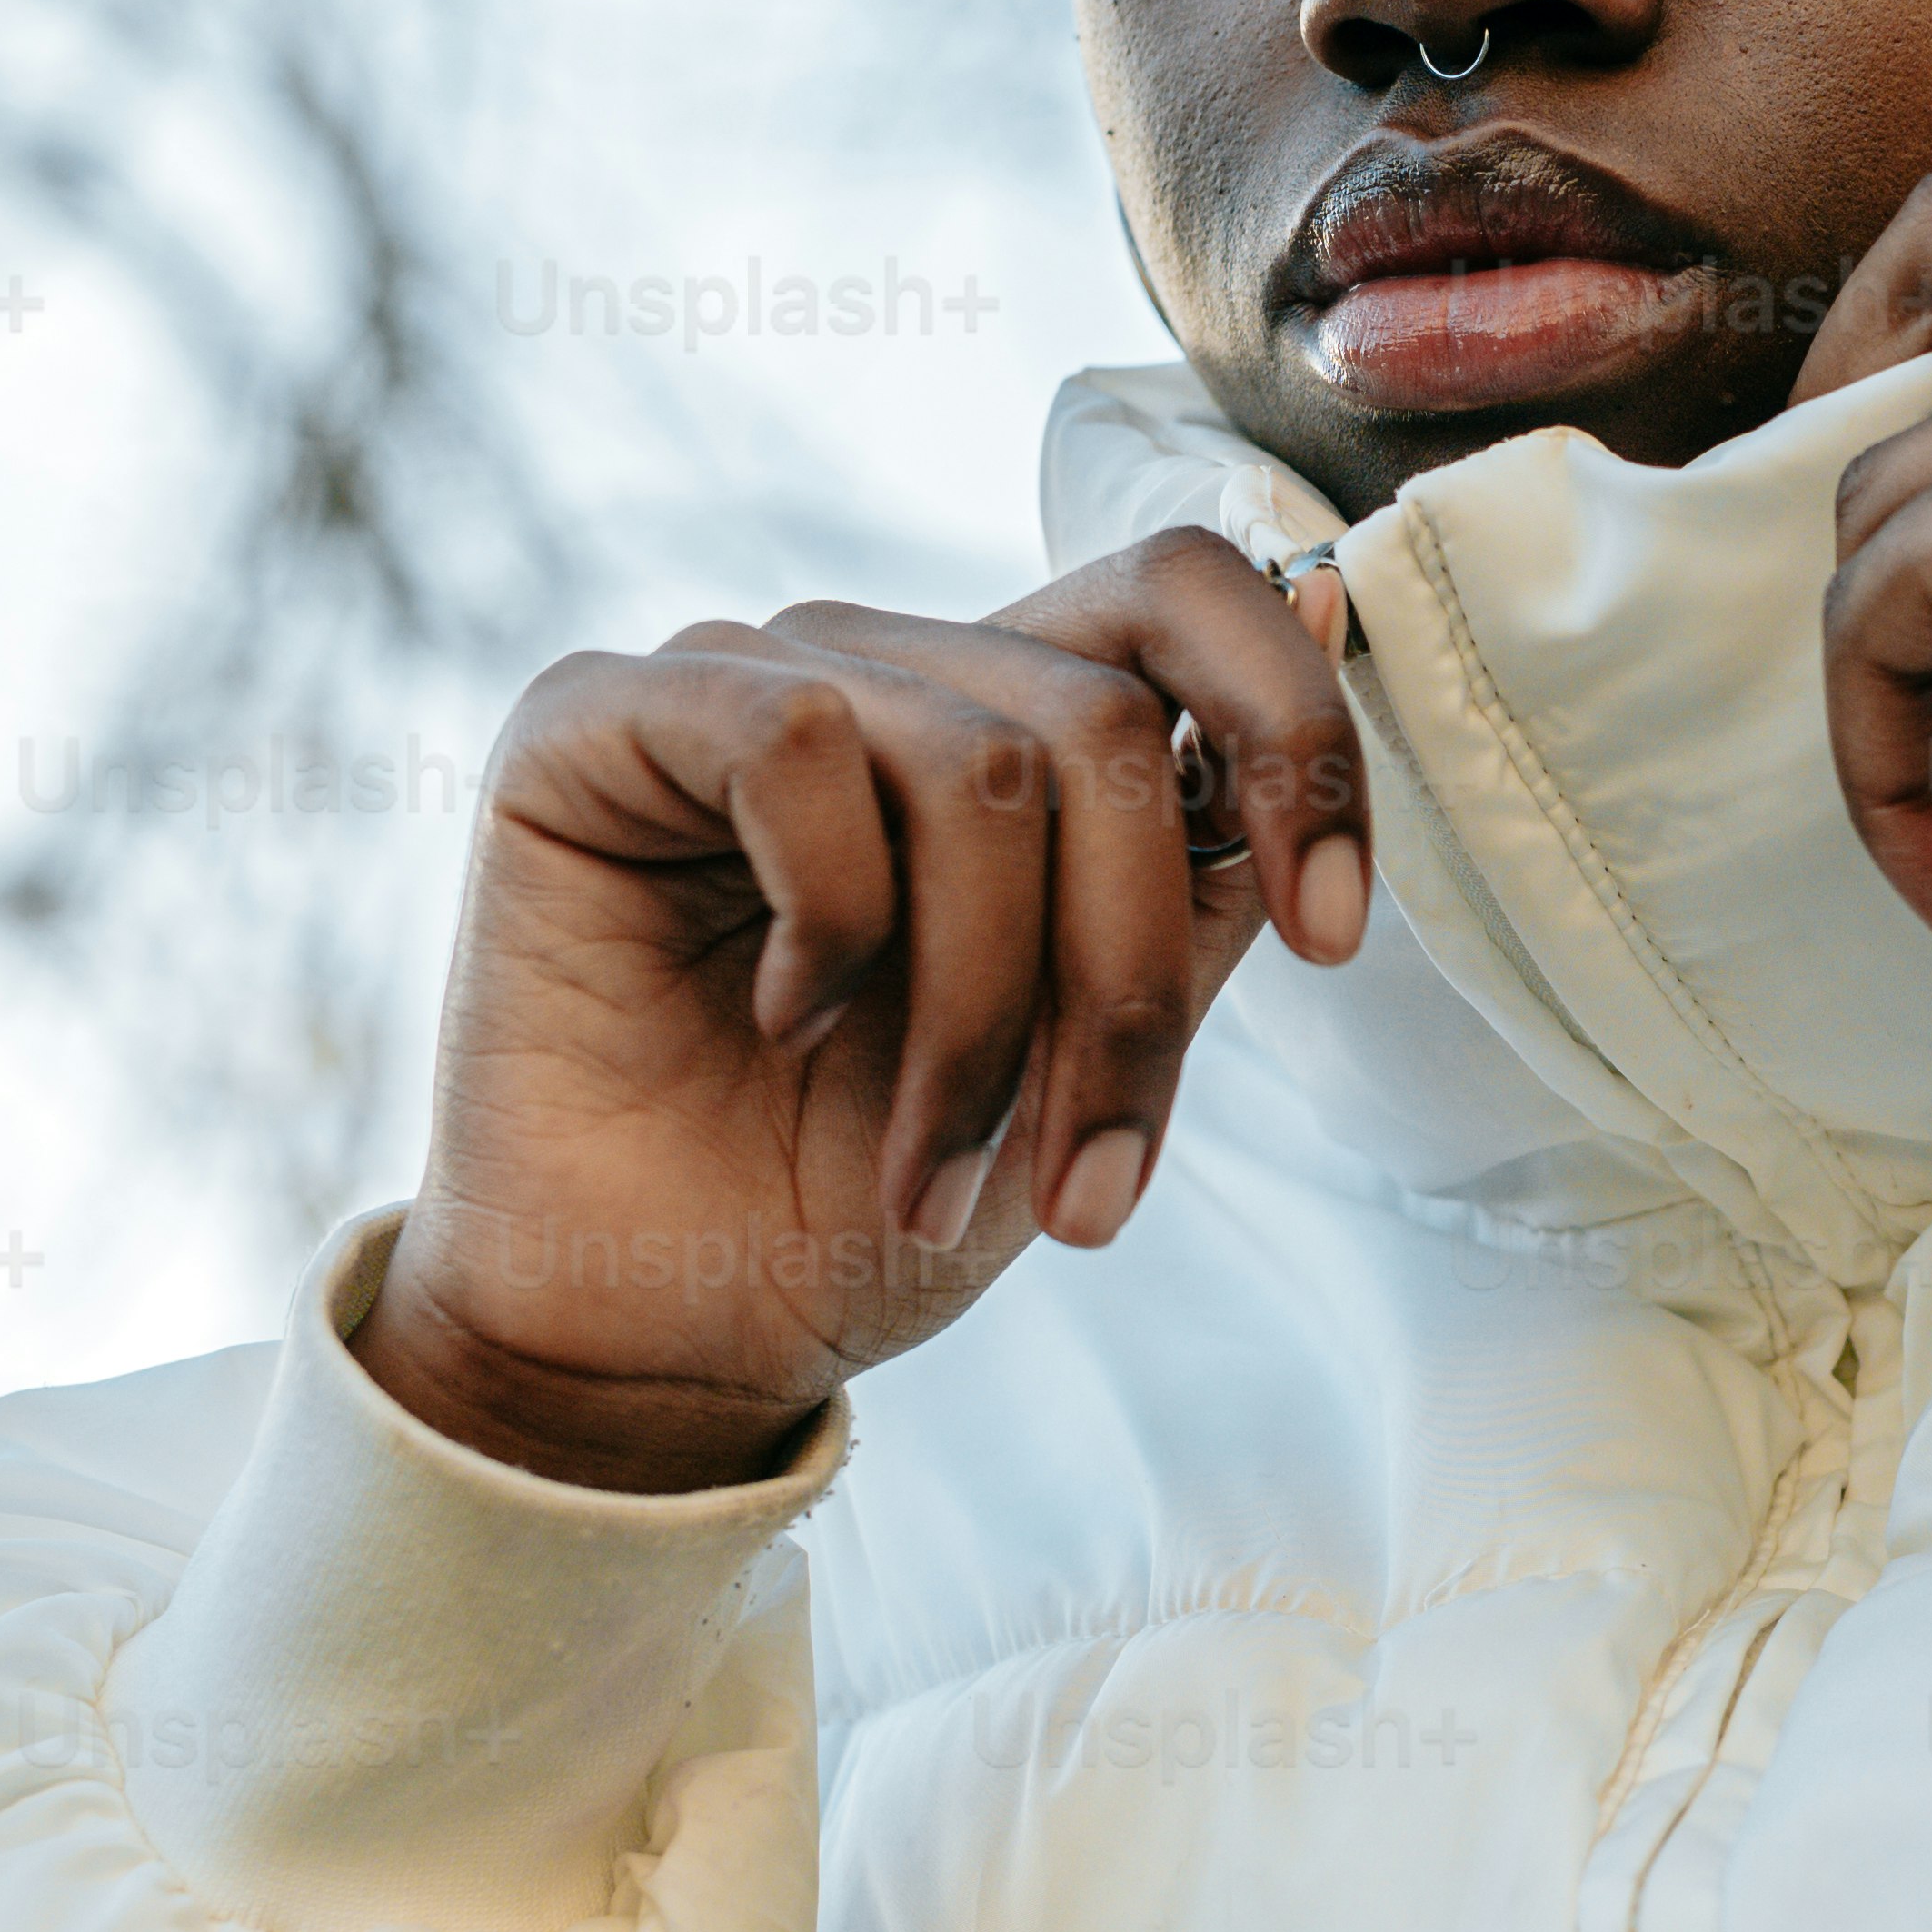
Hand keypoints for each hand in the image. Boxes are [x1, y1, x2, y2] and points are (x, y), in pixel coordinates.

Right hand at [352, 535, 1364, 1489]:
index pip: (1182, 595)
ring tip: (929, 1170)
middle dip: (1124, 979)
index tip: (1333, 937)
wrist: (664, 1336)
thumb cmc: (868, 1194)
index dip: (1298, 736)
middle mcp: (880, 673)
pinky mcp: (599, 718)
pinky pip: (793, 744)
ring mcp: (740, 681)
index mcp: (1004, 726)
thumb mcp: (1097, 1044)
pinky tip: (782, 1020)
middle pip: (1105, 722)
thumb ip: (1204, 855)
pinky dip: (830, 927)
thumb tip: (1320, 599)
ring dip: (980, 1017)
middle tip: (1088, 1179)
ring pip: (977, 764)